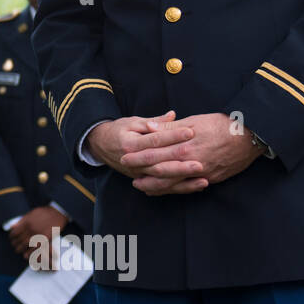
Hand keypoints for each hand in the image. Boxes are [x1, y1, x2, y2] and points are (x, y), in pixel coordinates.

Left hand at [8, 206, 68, 261]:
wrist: (57, 213)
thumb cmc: (43, 212)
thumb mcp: (31, 214)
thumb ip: (21, 221)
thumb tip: (12, 227)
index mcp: (26, 222)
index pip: (15, 232)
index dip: (12, 237)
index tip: (11, 239)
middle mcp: (31, 229)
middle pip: (19, 239)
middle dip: (15, 244)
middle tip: (14, 246)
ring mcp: (38, 234)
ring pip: (25, 245)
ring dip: (20, 249)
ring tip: (18, 251)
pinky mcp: (45, 239)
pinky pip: (35, 248)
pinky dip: (29, 253)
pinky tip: (25, 255)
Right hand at [88, 111, 203, 193]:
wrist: (100, 146)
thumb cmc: (119, 130)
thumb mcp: (133, 122)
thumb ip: (155, 121)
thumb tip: (173, 115)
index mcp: (130, 143)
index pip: (154, 140)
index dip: (172, 136)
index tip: (190, 131)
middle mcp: (132, 161)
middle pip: (159, 163)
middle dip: (181, 163)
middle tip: (201, 161)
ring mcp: (137, 173)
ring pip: (162, 179)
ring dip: (183, 179)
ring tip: (202, 176)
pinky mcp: (142, 180)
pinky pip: (162, 187)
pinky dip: (179, 188)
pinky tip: (196, 186)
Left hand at [118, 113, 263, 195]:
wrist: (251, 136)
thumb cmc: (222, 124)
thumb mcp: (194, 121)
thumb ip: (170, 127)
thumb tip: (149, 128)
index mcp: (185, 145)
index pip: (156, 152)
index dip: (139, 156)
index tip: (125, 156)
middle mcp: (191, 161)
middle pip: (161, 170)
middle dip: (142, 173)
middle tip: (127, 173)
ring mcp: (201, 172)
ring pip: (173, 183)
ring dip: (155, 186)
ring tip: (141, 186)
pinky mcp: (210, 179)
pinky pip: (188, 187)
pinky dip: (174, 190)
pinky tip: (165, 190)